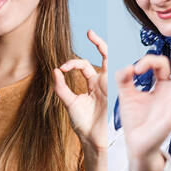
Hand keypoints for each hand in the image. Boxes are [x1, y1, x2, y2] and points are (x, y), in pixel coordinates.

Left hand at [54, 30, 110, 151]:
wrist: (94, 138)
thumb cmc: (84, 124)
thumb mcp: (69, 103)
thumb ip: (61, 87)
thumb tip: (55, 70)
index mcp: (92, 84)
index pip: (83, 65)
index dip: (72, 63)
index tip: (62, 68)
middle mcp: (103, 81)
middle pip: (103, 56)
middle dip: (97, 42)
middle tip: (89, 31)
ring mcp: (111, 83)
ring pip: (111, 58)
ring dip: (103, 45)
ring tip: (92, 34)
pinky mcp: (115, 87)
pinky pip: (114, 69)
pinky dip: (110, 58)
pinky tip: (101, 48)